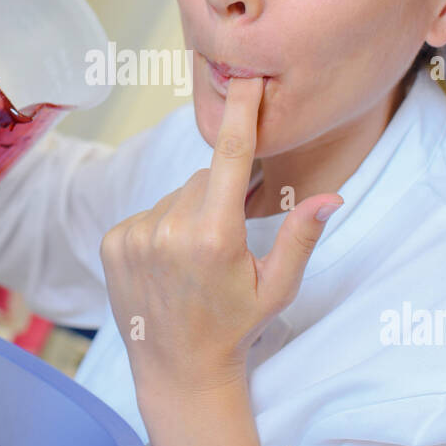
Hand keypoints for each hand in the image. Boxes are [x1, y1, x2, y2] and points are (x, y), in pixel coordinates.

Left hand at [99, 75, 343, 397]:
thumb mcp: (278, 286)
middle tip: (224, 244)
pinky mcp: (113, 241)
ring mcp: (136, 236)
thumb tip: (333, 197)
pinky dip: (159, 227)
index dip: (241, 111)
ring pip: (174, 197)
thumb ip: (301, 236)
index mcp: (215, 238)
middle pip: (203, 180)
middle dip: (218, 197)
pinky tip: (166, 263)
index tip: (245, 76)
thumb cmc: (235, 326)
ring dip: (188, 214)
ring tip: (192, 261)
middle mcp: (170, 231)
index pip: (231, 157)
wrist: (177, 369)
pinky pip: (147, 214)